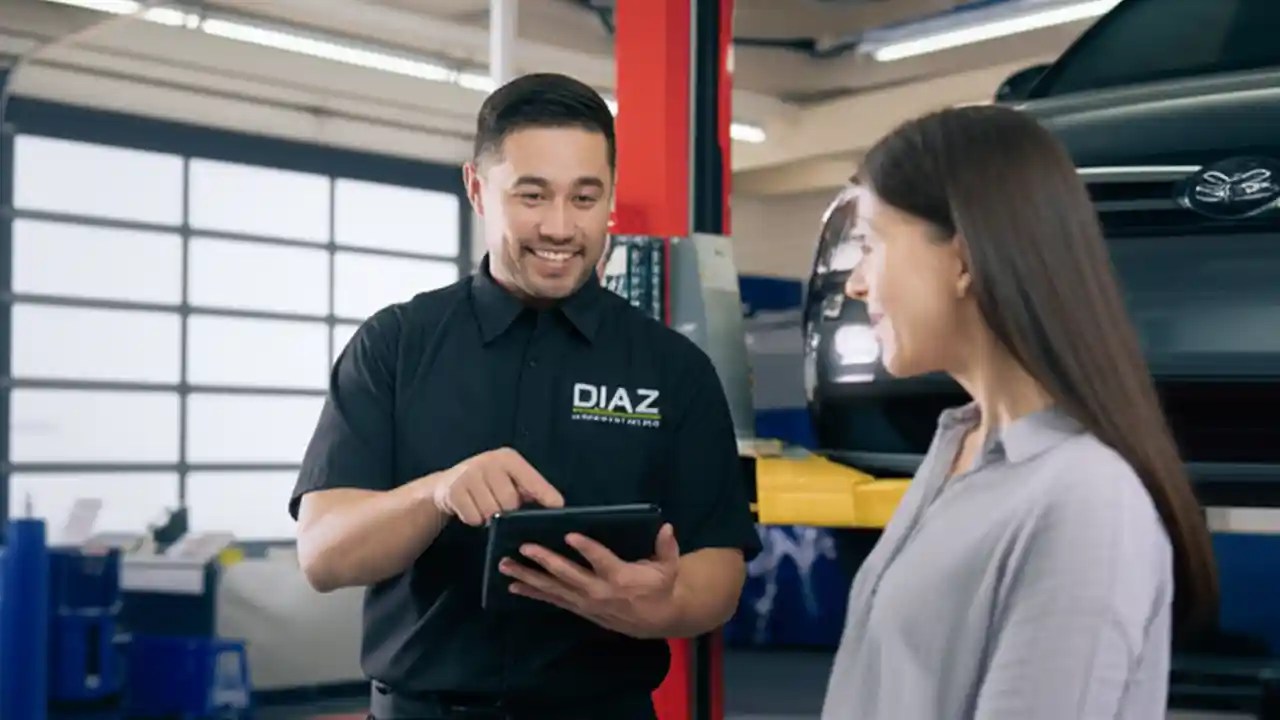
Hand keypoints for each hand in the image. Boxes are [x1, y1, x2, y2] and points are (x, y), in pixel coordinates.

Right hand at [429, 448, 563, 525]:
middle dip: (507, 512)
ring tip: (485, 508)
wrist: (447, 483)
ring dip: (489, 518)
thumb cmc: (489, 483)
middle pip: (510, 502)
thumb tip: (557, 505)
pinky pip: (473, 518)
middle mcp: (489, 461)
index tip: (557, 506)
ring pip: (491, 512)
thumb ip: (533, 490)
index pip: (531, 479)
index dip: (545, 494)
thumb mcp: (510, 480)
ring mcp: (469, 474)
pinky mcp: (453, 490)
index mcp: (508, 458)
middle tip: (500, 509)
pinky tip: (471, 508)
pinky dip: (474, 520)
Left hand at [500, 523, 681, 638]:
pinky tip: (513, 587)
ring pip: (553, 588)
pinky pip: (552, 600)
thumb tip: (666, 526)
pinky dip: (532, 594)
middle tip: (525, 547)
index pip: (601, 560)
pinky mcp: (578, 608)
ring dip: (528, 577)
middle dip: (545, 560)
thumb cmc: (660, 587)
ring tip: (506, 566)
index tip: (569, 534)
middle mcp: (598, 590)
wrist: (655, 620)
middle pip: (568, 574)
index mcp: (620, 577)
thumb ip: (667, 547)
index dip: (586, 548)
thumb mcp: (669, 567)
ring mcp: (585, 602)